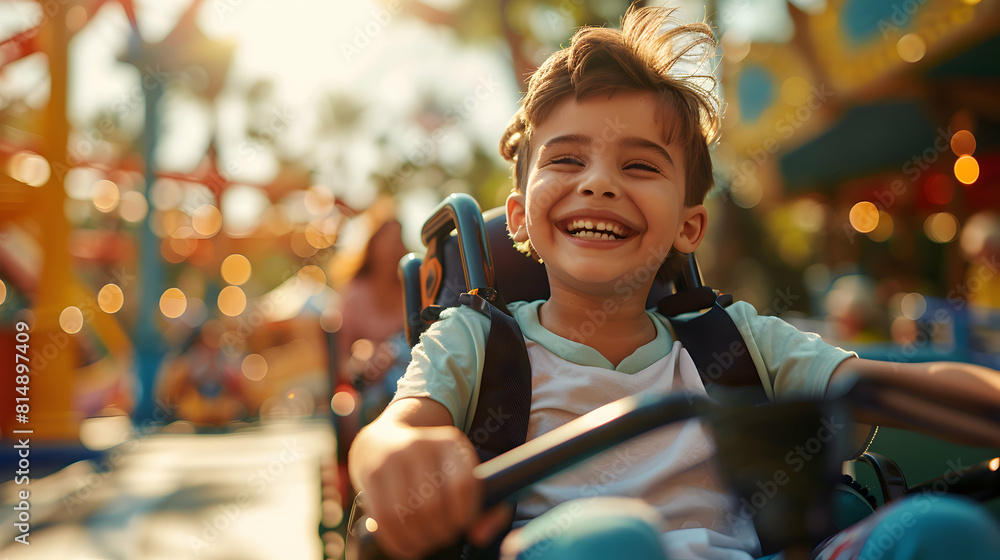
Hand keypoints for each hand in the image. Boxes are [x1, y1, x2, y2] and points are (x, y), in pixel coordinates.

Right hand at [355, 425, 481, 558]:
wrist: (381, 443)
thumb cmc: (428, 469)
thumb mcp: (457, 476)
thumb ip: (481, 508)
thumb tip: (480, 536)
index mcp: (450, 443)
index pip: (464, 485)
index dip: (465, 515)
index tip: (461, 527)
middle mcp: (421, 445)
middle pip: (433, 504)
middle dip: (439, 532)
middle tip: (441, 538)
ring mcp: (393, 458)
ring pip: (407, 514)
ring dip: (418, 540)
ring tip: (425, 544)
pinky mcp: (372, 473)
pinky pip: (384, 518)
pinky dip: (397, 541)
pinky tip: (406, 547)